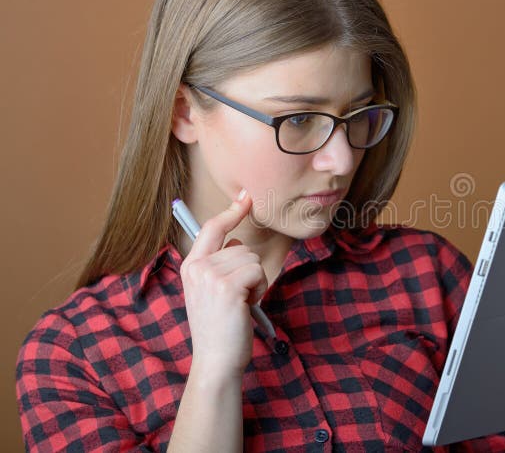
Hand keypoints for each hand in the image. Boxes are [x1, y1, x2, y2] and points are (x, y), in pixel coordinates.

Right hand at [179, 190, 268, 376]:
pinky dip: (260, 288)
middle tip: (237, 297)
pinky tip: (247, 306)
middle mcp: (197, 267)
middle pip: (241, 246)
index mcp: (191, 266)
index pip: (211, 228)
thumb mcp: (211, 291)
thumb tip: (237, 241)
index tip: (245, 197)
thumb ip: (219, 265)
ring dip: (255, 281)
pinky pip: (258, 271)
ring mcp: (211, 276)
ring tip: (241, 303)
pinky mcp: (228, 286)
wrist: (216, 360)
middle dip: (249, 270)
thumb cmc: (220, 327)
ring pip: (252, 259)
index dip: (231, 211)